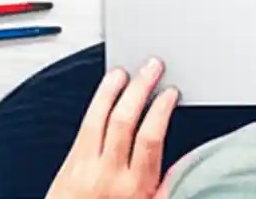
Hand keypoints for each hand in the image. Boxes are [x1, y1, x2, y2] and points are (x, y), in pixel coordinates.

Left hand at [47, 57, 180, 198]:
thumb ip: (167, 187)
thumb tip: (186, 162)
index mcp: (136, 188)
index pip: (151, 137)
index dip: (162, 109)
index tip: (171, 93)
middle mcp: (110, 175)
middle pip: (126, 119)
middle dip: (142, 87)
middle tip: (152, 68)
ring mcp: (87, 167)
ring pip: (100, 117)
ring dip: (114, 89)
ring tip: (125, 72)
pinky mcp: (70, 164)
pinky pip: (84, 125)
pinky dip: (96, 104)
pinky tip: (103, 92)